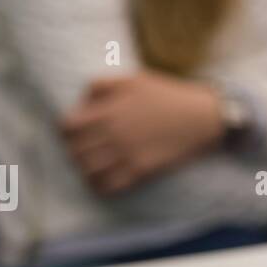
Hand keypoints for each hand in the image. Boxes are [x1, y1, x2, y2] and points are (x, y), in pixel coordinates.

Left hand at [61, 74, 224, 195]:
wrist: (200, 116)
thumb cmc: (166, 95)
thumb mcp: (133, 80)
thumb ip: (102, 85)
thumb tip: (82, 100)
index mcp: (108, 110)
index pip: (68, 128)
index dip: (66, 131)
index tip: (74, 133)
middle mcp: (113, 133)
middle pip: (75, 151)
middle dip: (74, 151)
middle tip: (83, 151)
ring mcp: (125, 154)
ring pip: (87, 171)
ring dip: (85, 169)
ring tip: (91, 166)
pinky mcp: (139, 170)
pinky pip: (107, 186)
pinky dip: (99, 185)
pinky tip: (103, 180)